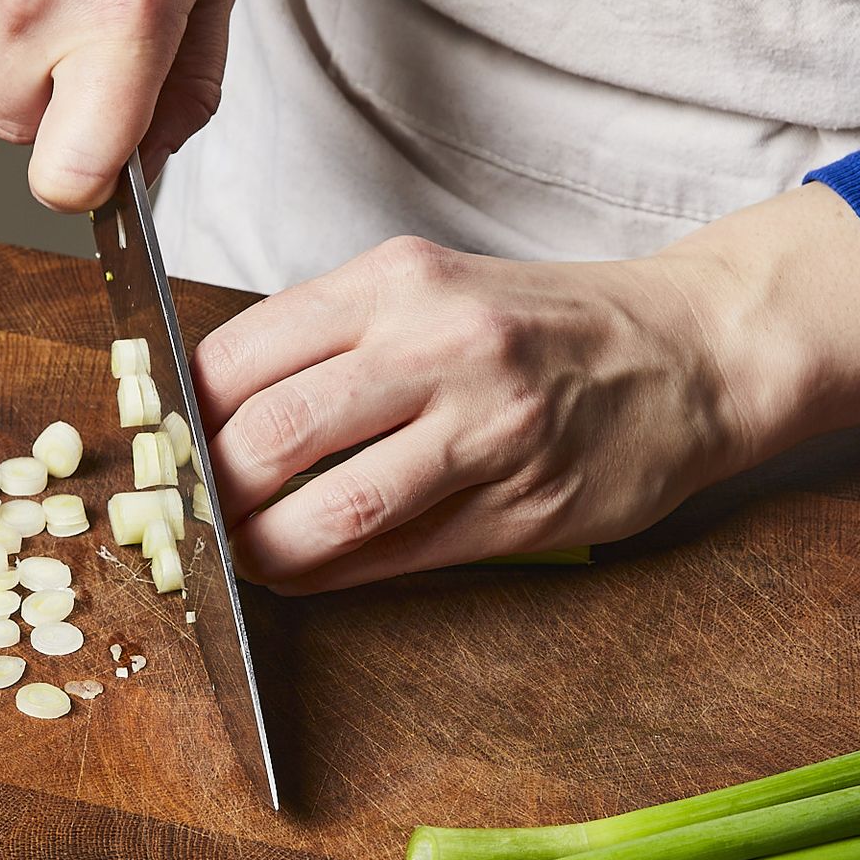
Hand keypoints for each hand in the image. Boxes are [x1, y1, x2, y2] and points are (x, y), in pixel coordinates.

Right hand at [0, 0, 241, 209]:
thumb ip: (189, 75)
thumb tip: (154, 156)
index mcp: (120, 16)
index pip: (68, 175)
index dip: (84, 184)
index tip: (98, 165)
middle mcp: (31, 4)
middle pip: (16, 124)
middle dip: (51, 93)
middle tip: (87, 11)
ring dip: (12, 29)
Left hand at [194, 186, 859, 592]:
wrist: (691, 348)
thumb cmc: (544, 323)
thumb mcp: (432, 288)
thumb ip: (331, 339)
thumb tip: (213, 412)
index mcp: (398, 283)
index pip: (241, 354)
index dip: (183, 416)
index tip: (167, 447)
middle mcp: (439, 347)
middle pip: (272, 435)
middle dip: (212, 493)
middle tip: (190, 516)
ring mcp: (486, 430)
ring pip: (332, 509)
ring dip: (263, 550)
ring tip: (241, 556)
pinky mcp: (523, 507)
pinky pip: (398, 556)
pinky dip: (332, 575)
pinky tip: (304, 573)